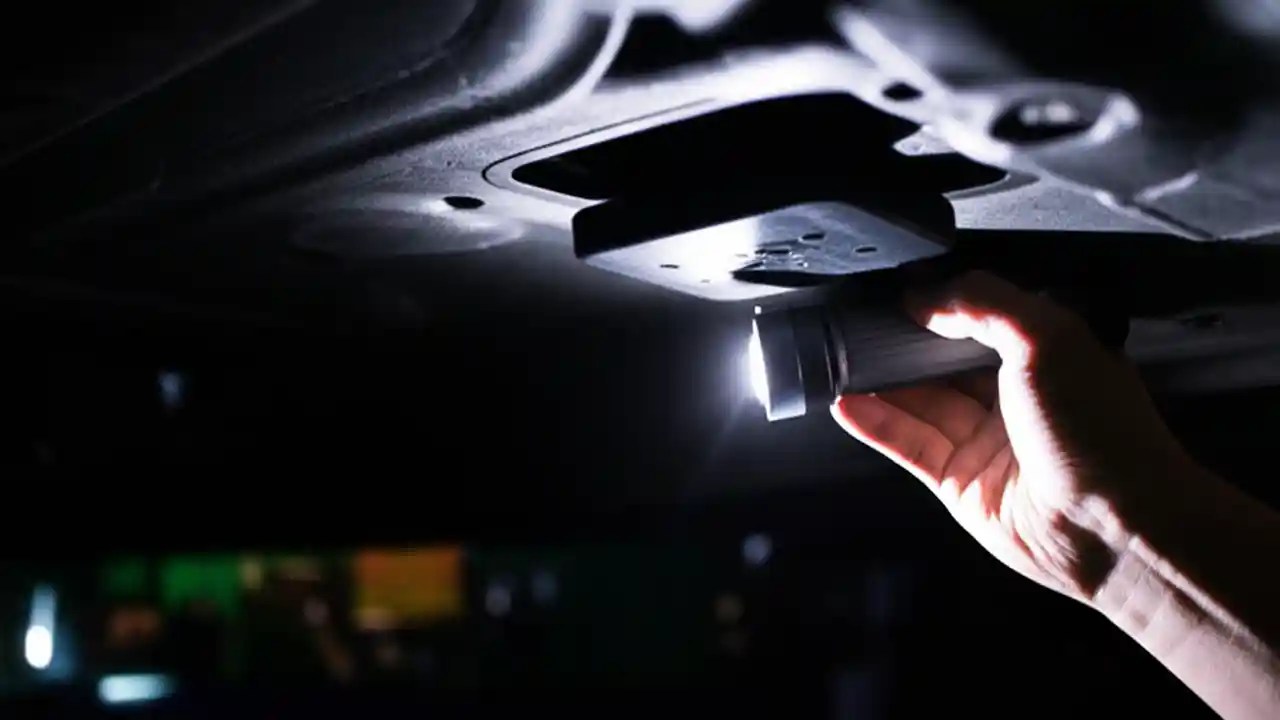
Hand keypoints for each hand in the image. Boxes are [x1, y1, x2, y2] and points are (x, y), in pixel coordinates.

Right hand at [831, 272, 1199, 600]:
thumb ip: (984, 304)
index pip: (980, 320)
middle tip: (856, 325)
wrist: (1115, 526)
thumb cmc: (1101, 430)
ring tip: (838, 362)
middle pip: (941, 362)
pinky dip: (876, 424)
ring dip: (878, 384)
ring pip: (919, 403)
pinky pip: (910, 446)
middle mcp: (1015, 398)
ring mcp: (985, 442)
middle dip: (899, 345)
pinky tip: (848, 404)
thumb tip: (925, 296)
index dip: (939, 305)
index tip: (897, 293)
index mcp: (1047, 355)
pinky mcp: (960, 483)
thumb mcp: (1047, 336)